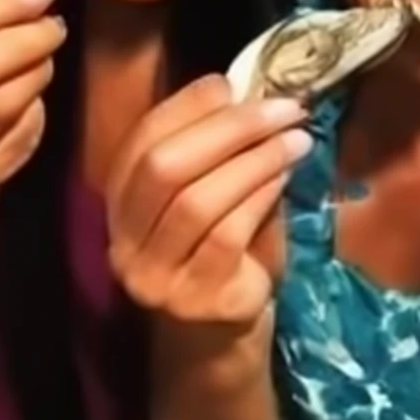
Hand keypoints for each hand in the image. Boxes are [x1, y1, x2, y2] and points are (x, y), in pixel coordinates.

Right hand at [106, 75, 311, 330]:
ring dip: (255, 161)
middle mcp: (123, 238)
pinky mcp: (193, 300)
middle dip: (230, 129)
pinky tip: (285, 178)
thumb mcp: (216, 191)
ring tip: (297, 140)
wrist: (221, 334)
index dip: (187, 106)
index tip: (234, 85)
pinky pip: (226, 236)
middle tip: (284, 109)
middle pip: (165, 166)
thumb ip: (219, 149)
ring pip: (196, 201)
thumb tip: (248, 91)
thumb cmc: (224, 248)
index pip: (143, 139)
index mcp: (122, 199)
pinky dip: (260, 197)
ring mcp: (153, 275)